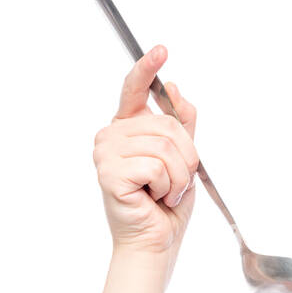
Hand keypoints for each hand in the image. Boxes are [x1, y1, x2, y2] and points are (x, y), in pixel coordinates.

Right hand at [92, 45, 199, 254]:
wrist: (156, 243)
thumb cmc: (165, 206)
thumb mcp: (182, 159)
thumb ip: (181, 125)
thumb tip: (176, 89)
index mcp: (127, 129)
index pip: (135, 90)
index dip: (148, 68)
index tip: (162, 49)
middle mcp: (111, 136)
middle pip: (167, 125)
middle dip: (185, 158)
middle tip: (174, 183)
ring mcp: (106, 153)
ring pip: (165, 147)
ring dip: (178, 177)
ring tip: (164, 193)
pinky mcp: (109, 172)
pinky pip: (155, 166)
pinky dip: (166, 187)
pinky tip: (153, 199)